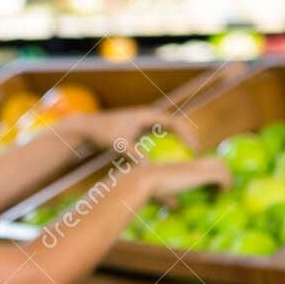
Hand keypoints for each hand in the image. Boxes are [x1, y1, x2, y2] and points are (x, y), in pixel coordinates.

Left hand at [60, 107, 201, 153]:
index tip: (194, 148)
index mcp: (147, 115)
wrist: (87, 127)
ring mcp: (143, 123)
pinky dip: (165, 147)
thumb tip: (147, 168)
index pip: (175, 123)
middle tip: (197, 154)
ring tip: (187, 157)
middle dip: (187, 138)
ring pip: (167, 132)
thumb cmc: (102, 133)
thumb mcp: (120, 144)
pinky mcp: (138, 131)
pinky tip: (168, 161)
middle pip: (175, 126)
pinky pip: (158, 138)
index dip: (187, 135)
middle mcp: (148, 117)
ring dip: (178, 142)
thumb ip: (134, 154)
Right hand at [136, 157, 231, 200]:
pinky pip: (223, 176)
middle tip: (222, 190)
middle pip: (217, 160)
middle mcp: (192, 163)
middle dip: (223, 173)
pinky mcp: (202, 174)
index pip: (204, 163)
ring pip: (223, 164)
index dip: (210, 173)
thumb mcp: (159, 193)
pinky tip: (221, 194)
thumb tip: (175, 205)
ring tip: (223, 193)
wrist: (144, 181)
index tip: (212, 187)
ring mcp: (198, 167)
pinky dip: (226, 185)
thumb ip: (168, 198)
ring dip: (227, 178)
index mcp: (182, 165)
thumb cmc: (146, 188)